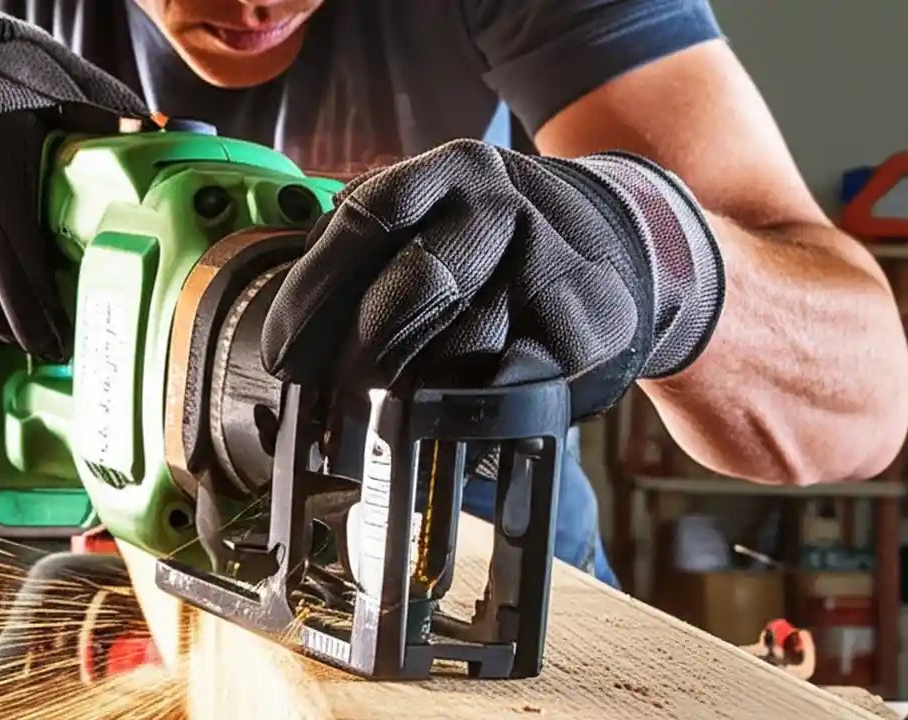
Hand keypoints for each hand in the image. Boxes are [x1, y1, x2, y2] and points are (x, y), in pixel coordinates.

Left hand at [261, 139, 725, 418]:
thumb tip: (296, 345)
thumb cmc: (501, 244)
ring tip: (385, 424)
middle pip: (414, 289)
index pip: (364, 220)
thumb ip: (370, 258)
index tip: (282, 354)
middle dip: (361, 360)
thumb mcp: (439, 217)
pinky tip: (449, 428)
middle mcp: (501, 206)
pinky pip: (516, 383)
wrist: (625, 240)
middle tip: (332, 409)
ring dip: (414, 396)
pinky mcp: (591, 319)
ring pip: (463, 347)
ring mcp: (550, 260)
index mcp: (448, 172)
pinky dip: (473, 415)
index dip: (314, 292)